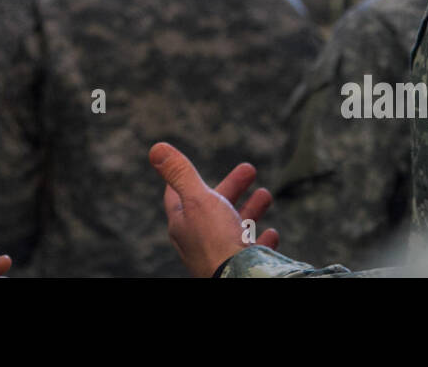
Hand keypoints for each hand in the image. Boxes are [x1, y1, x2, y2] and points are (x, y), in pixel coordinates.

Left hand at [150, 142, 279, 277]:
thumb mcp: (197, 199)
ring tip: (266, 194)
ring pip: (234, 228)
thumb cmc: (215, 240)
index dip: (183, 178)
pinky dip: (262, 239)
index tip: (188, 166)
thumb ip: (180, 173)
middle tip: (250, 169)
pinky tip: (271, 232)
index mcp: (183, 224)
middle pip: (213, 208)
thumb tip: (155, 148)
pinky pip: (252, 251)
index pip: (177, 196)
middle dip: (231, 187)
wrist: (238, 279)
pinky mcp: (240, 268)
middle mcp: (198, 241)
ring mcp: (219, 255)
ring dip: (249, 209)